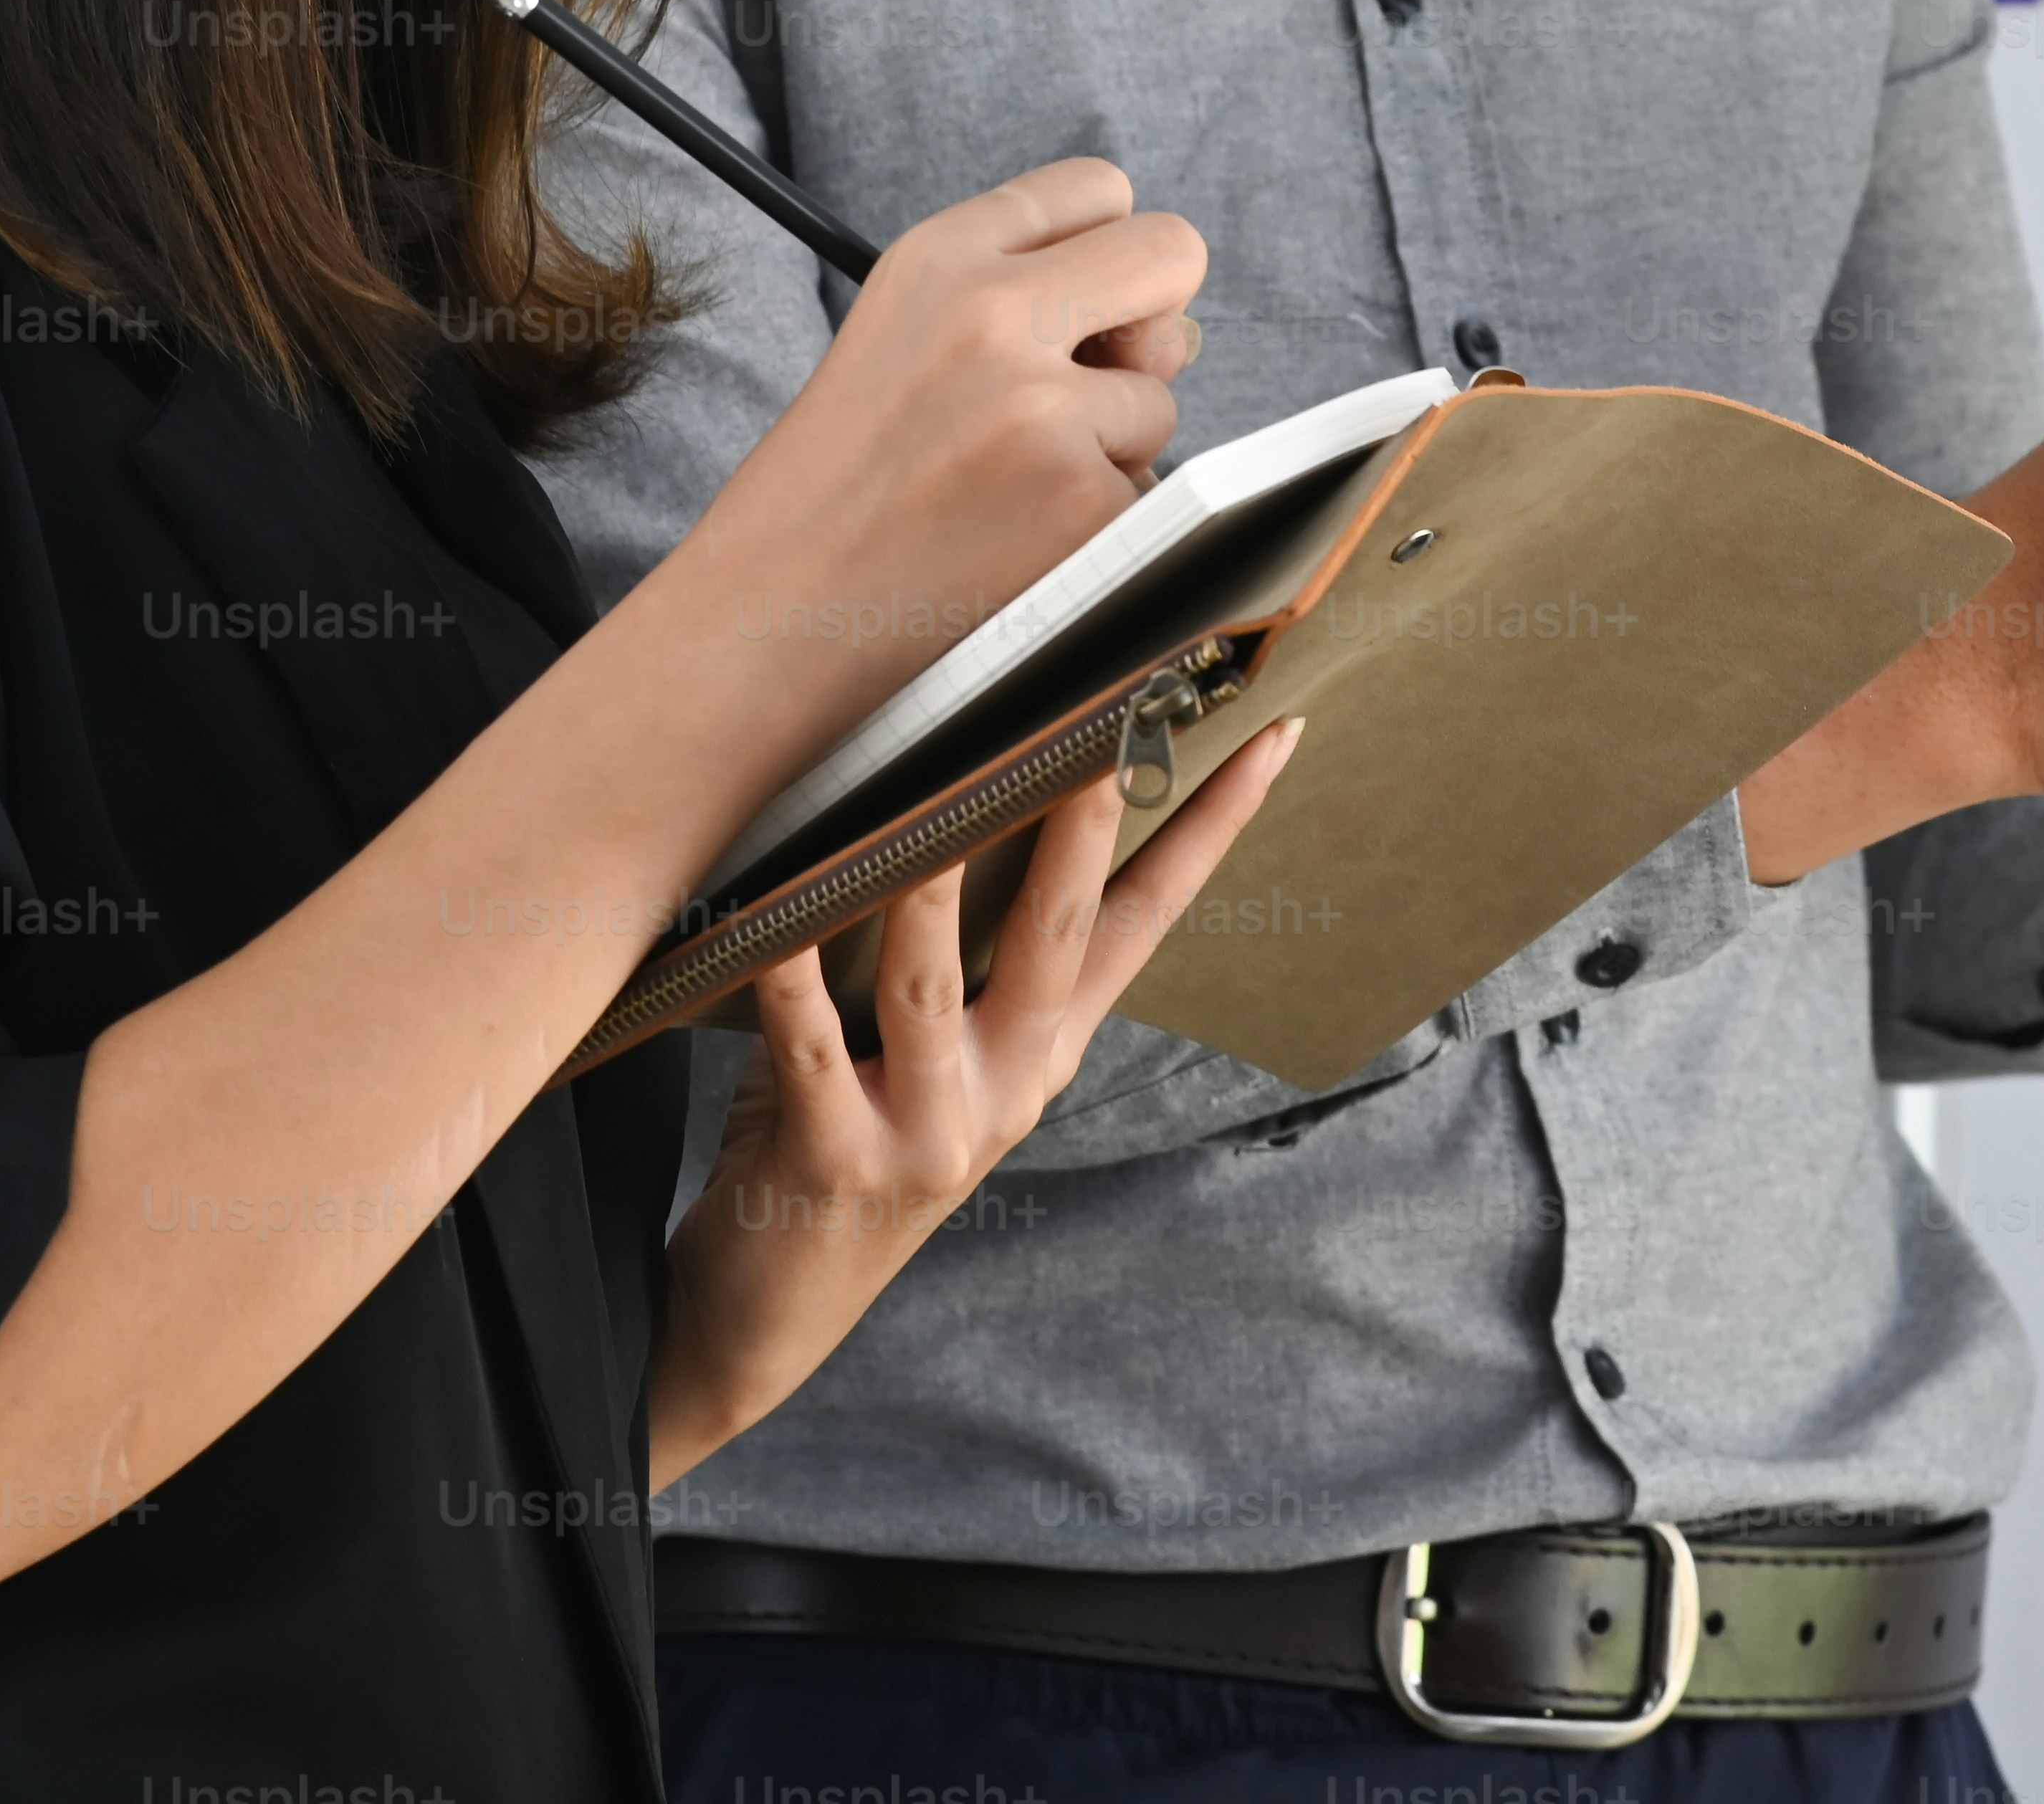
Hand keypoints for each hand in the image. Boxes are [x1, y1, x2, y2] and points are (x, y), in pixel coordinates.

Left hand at [647, 717, 1295, 1484]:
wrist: (771, 1316)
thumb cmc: (841, 1145)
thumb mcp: (927, 1058)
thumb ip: (946, 955)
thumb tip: (940, 795)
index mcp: (1044, 1047)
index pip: (1146, 919)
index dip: (1213, 829)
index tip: (1272, 737)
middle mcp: (1010, 1083)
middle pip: (1061, 933)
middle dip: (1087, 824)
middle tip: (1109, 727)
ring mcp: (931, 1128)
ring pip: (931, 982)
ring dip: (929, 890)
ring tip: (929, 803)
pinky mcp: (836, 1160)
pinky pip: (808, 1049)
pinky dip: (789, 980)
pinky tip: (773, 923)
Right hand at [681, 158, 1207, 749]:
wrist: (768, 618)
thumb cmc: (832, 490)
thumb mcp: (898, 341)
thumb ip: (1016, 302)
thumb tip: (1168, 322)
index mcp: (936, 258)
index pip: (1096, 188)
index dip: (1108, 248)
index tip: (1090, 295)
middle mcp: (992, 312)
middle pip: (1171, 249)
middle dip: (1157, 314)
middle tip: (1101, 378)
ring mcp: (1044, 407)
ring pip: (1160, 396)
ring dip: (1111, 444)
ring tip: (1007, 490)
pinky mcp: (1083, 501)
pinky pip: (1146, 491)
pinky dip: (1099, 523)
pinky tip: (1017, 545)